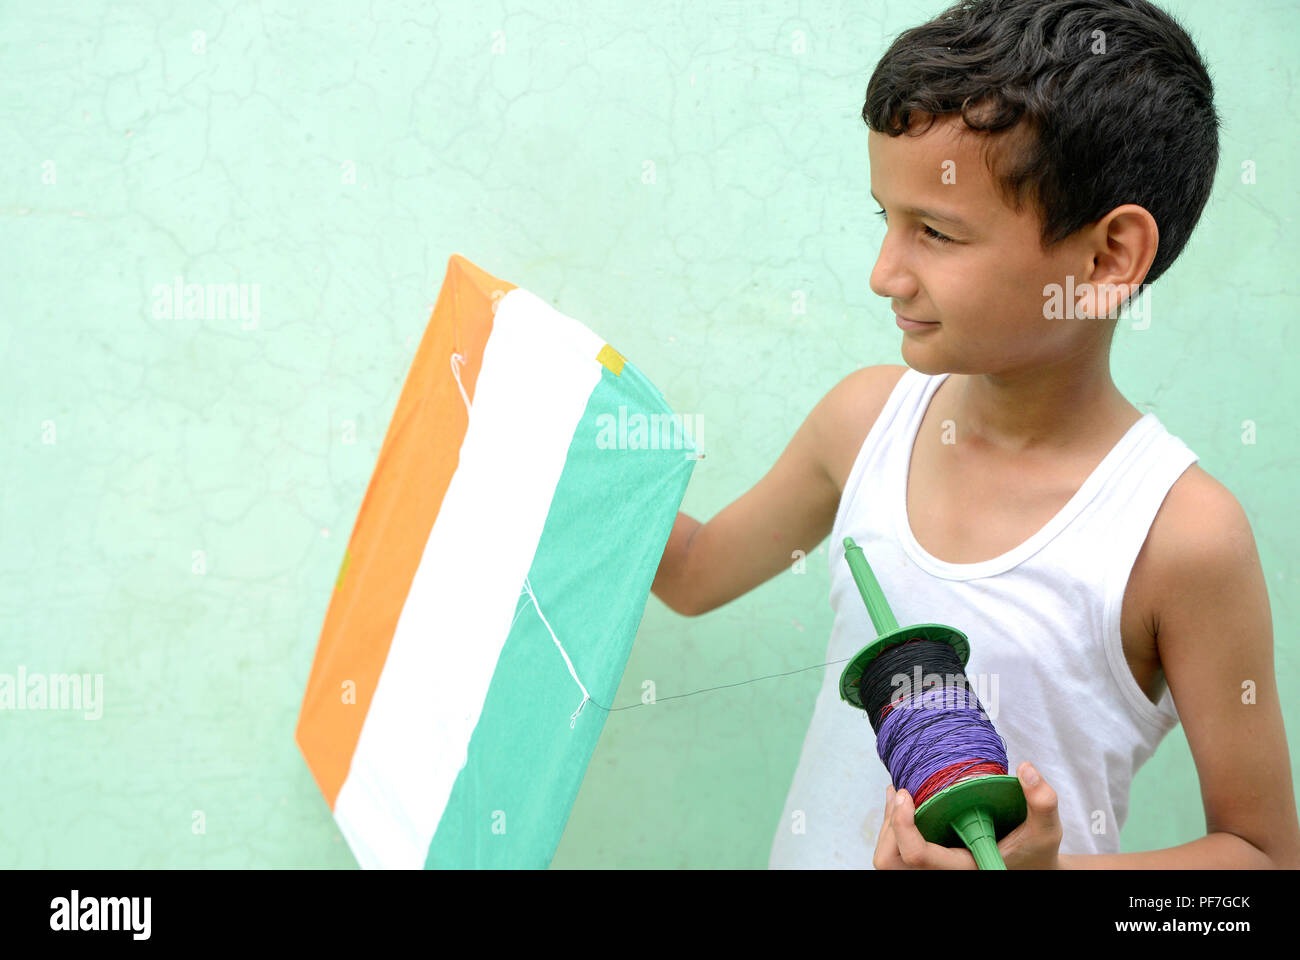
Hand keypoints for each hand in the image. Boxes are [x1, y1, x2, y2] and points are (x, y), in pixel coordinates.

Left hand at [872, 762, 1061, 869]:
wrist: (1034, 865)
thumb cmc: (1037, 851)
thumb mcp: (1046, 829)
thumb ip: (1042, 801)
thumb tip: (1026, 768)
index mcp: (965, 868)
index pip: (918, 856)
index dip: (902, 826)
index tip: (905, 794)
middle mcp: (945, 872)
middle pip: (892, 859)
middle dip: (890, 824)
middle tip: (899, 792)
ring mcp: (937, 867)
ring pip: (891, 856)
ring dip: (890, 823)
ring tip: (898, 793)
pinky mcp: (933, 859)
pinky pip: (899, 850)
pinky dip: (896, 826)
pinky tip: (903, 801)